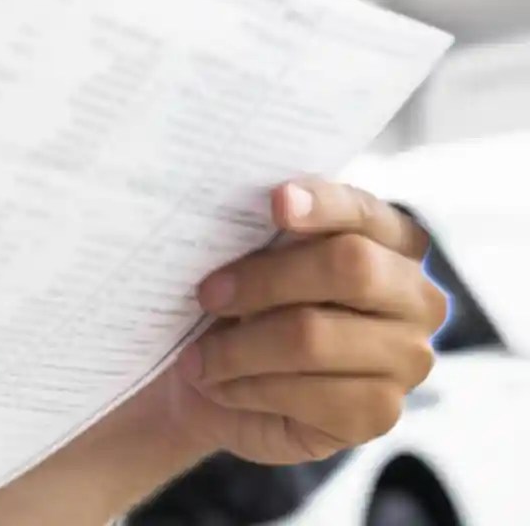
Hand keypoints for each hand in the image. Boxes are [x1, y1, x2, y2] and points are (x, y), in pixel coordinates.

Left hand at [151, 179, 446, 463]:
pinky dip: (247, 388)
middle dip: (264, 280)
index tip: (277, 201)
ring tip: (196, 357)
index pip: (364, 211)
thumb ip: (263, 234)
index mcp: (394, 241)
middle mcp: (416, 298)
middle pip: (349, 267)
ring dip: (237, 348)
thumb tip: (242, 212)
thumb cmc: (244, 306)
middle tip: (206, 295)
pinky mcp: (380, 412)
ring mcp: (407, 358)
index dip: (324, 204)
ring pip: (313, 337)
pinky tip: (220, 385)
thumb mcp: (250, 262)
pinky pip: (306, 393)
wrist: (224, 383)